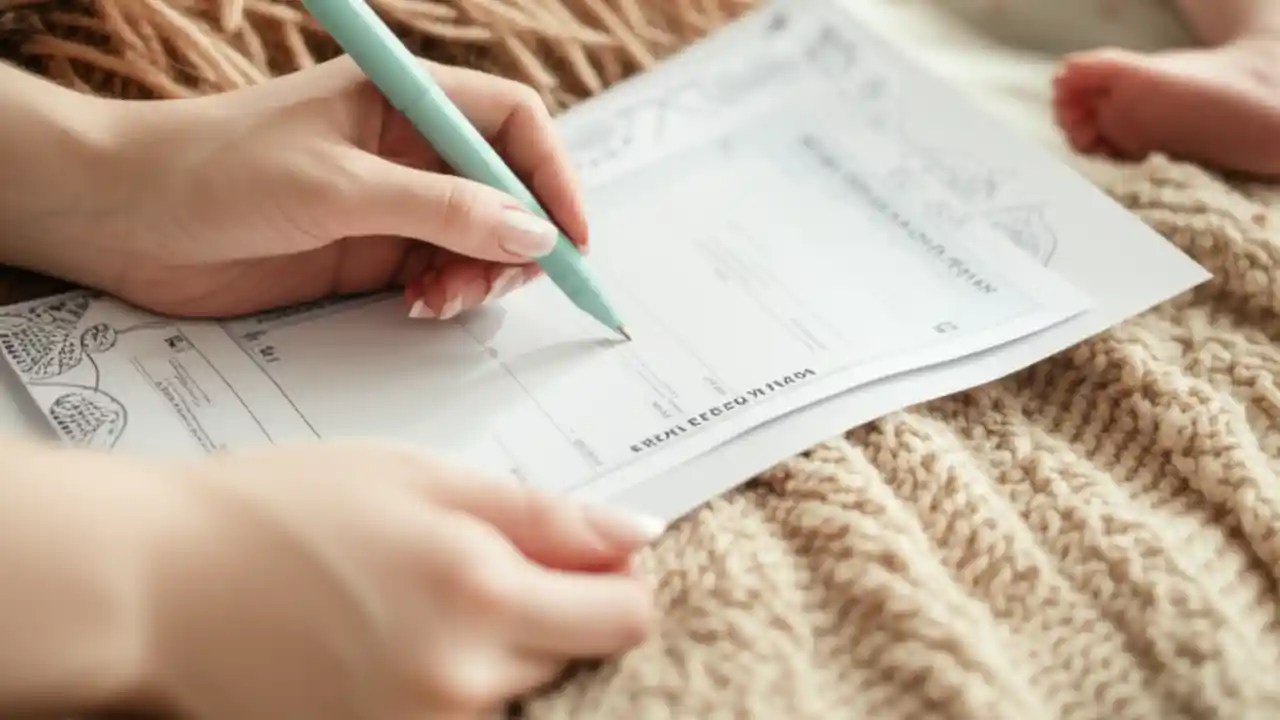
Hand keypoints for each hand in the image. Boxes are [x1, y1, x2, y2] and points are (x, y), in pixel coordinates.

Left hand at [4, 56, 586, 318]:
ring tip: (444, 299)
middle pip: (506, 189)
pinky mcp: (369, 253)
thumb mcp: (340, 188)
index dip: (552, 175)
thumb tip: (532, 234)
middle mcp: (408, 148)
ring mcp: (391, 203)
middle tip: (502, 282)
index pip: (512, 122)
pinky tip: (420, 308)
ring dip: (479, 276)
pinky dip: (445, 295)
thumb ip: (442, 211)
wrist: (125, 220)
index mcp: (404, 100)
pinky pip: (438, 274)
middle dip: (517, 239)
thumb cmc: (216, 172)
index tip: (571, 236)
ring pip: (477, 240)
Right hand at [143, 441, 660, 719]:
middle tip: (471, 567)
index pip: (625, 618)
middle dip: (548, 612)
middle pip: (574, 658)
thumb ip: (544, 514)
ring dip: (497, 654)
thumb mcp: (423, 478)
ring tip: (418, 605)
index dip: (618, 582)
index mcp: (481, 592)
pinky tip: (396, 646)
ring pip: (517, 695)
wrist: (159, 584)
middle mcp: (459, 683)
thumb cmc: (280, 512)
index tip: (585, 561)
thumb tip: (639, 536)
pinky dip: (451, 688)